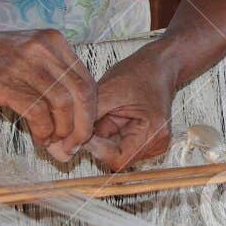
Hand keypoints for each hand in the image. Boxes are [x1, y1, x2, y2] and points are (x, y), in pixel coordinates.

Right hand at [0, 25, 97, 161]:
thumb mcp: (29, 56)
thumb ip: (53, 80)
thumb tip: (74, 119)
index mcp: (54, 42)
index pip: (87, 80)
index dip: (90, 111)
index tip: (83, 130)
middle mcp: (45, 49)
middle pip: (82, 93)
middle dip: (83, 125)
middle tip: (76, 145)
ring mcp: (26, 64)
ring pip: (63, 105)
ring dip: (64, 132)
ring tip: (57, 145)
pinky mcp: (7, 83)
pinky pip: (38, 113)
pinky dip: (44, 132)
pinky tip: (41, 139)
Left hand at [85, 46, 177, 171]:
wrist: (159, 66)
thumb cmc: (140, 73)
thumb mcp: (109, 91)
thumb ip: (89, 117)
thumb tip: (67, 137)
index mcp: (153, 133)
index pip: (117, 160)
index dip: (96, 149)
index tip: (82, 132)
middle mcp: (156, 144)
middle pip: (116, 157)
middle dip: (98, 141)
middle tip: (88, 120)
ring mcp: (151, 145)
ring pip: (115, 152)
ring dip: (103, 137)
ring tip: (103, 113)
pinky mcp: (145, 142)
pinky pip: (119, 145)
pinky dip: (109, 134)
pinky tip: (111, 116)